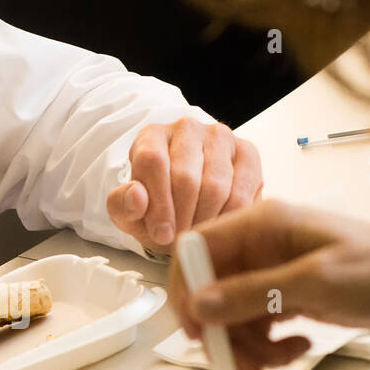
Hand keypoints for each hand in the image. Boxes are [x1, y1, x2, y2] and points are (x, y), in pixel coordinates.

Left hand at [107, 118, 261, 253]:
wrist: (184, 204)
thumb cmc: (153, 206)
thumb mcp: (127, 212)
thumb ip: (122, 205)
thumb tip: (137, 198)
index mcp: (152, 136)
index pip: (153, 162)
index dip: (158, 204)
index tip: (161, 234)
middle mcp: (187, 129)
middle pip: (186, 177)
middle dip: (182, 218)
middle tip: (180, 241)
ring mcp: (220, 138)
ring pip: (216, 185)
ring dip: (205, 220)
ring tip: (197, 235)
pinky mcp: (247, 153)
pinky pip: (242, 192)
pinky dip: (229, 218)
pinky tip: (218, 228)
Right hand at [169, 199, 369, 369]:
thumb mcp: (315, 281)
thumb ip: (253, 294)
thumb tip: (199, 306)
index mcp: (261, 224)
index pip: (196, 250)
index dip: (188, 289)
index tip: (197, 329)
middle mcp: (258, 247)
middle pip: (211, 292)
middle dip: (224, 333)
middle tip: (245, 365)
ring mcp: (269, 275)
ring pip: (231, 317)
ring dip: (251, 348)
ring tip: (287, 357)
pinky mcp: (282, 299)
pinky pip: (254, 327)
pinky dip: (268, 347)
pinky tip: (297, 347)